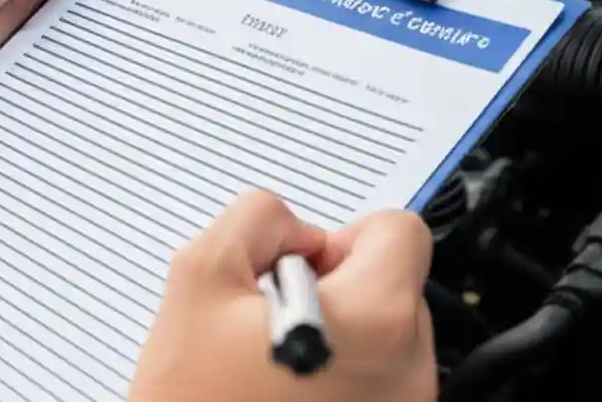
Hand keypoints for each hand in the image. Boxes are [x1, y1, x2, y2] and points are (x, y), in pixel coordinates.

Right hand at [128, 190, 436, 401]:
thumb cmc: (193, 399)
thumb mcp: (200, 274)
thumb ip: (258, 219)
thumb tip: (298, 230)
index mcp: (376, 320)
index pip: (400, 231)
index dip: (341, 236)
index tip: (303, 266)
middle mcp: (409, 371)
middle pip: (393, 283)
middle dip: (335, 286)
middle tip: (273, 321)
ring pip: (385, 333)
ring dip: (338, 333)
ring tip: (277, 364)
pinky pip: (378, 378)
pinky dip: (340, 374)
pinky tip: (288, 391)